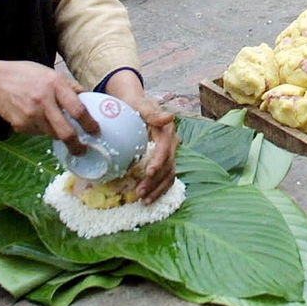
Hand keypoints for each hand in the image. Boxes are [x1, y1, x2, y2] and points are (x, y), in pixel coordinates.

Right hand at [0, 62, 98, 153]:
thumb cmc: (24, 75)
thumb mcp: (50, 73)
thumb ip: (69, 86)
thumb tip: (88, 99)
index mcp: (55, 85)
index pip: (78, 109)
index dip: (89, 124)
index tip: (96, 132)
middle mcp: (44, 101)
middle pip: (65, 131)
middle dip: (77, 145)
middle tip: (83, 150)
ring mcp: (31, 115)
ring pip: (52, 134)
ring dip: (57, 132)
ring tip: (51, 120)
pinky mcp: (21, 125)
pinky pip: (38, 132)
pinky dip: (41, 128)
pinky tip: (33, 116)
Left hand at [105, 71, 177, 203]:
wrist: (135, 106)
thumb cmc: (134, 105)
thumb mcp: (141, 105)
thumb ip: (153, 113)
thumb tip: (169, 117)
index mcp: (167, 132)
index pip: (166, 149)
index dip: (159, 162)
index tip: (148, 173)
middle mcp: (171, 144)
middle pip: (168, 166)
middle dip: (155, 181)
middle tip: (139, 193)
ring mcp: (168, 154)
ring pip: (169, 175)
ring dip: (158, 189)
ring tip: (143, 201)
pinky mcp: (163, 161)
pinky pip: (165, 178)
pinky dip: (158, 189)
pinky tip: (147, 199)